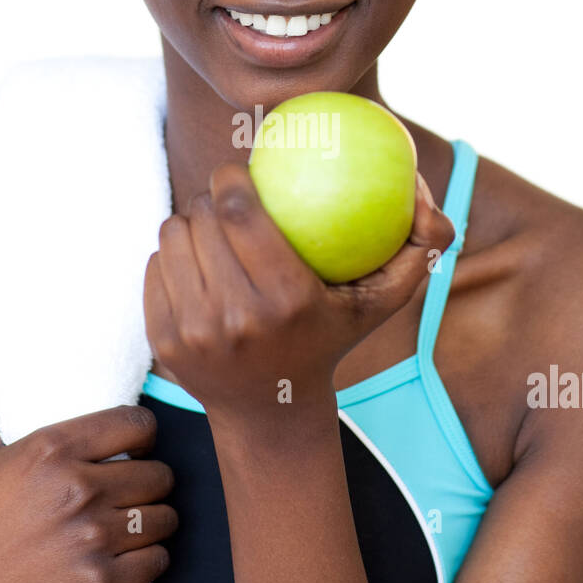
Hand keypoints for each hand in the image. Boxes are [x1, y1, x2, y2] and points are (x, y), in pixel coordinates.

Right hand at [0, 406, 177, 582]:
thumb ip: (10, 419)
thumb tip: (31, 392)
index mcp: (52, 448)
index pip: (137, 423)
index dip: (143, 434)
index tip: (137, 447)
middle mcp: (78, 488)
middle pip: (159, 474)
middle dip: (151, 481)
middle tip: (136, 491)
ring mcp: (91, 538)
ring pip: (164, 518)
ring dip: (155, 521)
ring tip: (137, 525)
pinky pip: (157, 561)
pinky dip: (152, 558)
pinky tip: (136, 557)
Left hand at [143, 165, 454, 442]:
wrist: (272, 411)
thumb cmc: (332, 336)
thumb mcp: (382, 300)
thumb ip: (417, 248)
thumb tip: (425, 197)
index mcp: (285, 301)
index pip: (238, 212)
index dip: (230, 177)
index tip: (239, 172)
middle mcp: (235, 319)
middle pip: (201, 219)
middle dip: (210, 196)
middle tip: (226, 198)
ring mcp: (193, 333)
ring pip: (172, 237)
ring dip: (190, 223)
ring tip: (211, 227)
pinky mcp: (163, 342)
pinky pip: (157, 268)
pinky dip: (174, 258)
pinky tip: (195, 261)